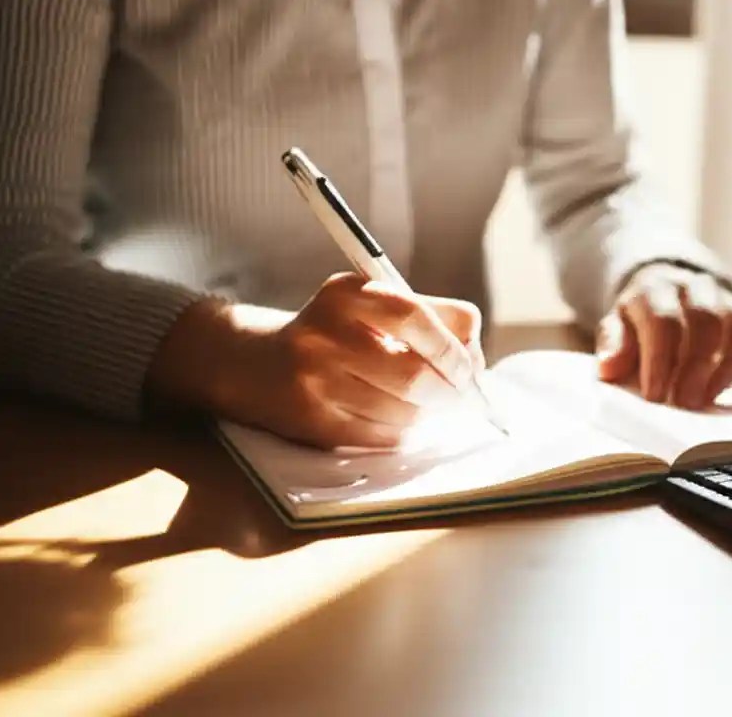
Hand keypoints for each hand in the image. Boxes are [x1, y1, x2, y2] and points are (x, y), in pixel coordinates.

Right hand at [147, 272, 483, 448]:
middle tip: (460, 394)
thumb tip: (477, 359)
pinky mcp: (314, 424)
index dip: (455, 346)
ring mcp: (316, 383)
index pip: (415, 315)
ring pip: (404, 412)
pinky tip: (393, 417)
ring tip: (424, 404)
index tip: (470, 364)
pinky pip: (383, 437)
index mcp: (346, 294)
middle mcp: (325, 336)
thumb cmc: (335, 331)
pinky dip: (403, 431)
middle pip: (416, 375)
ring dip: (428, 414)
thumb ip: (431, 317)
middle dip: (451, 391)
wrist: (254, 363)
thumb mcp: (371, 304)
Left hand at [596, 263, 731, 408]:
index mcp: (655, 290)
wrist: (663, 295)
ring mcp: (727, 301)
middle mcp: (695, 289)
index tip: (654, 397)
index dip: (660, 359)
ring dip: (731, 365)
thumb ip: (613, 346)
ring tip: (713, 401)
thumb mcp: (616, 330)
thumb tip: (610, 368)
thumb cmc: (638, 326)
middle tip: (687, 404)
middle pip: (706, 319)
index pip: (662, 320)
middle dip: (697, 365)